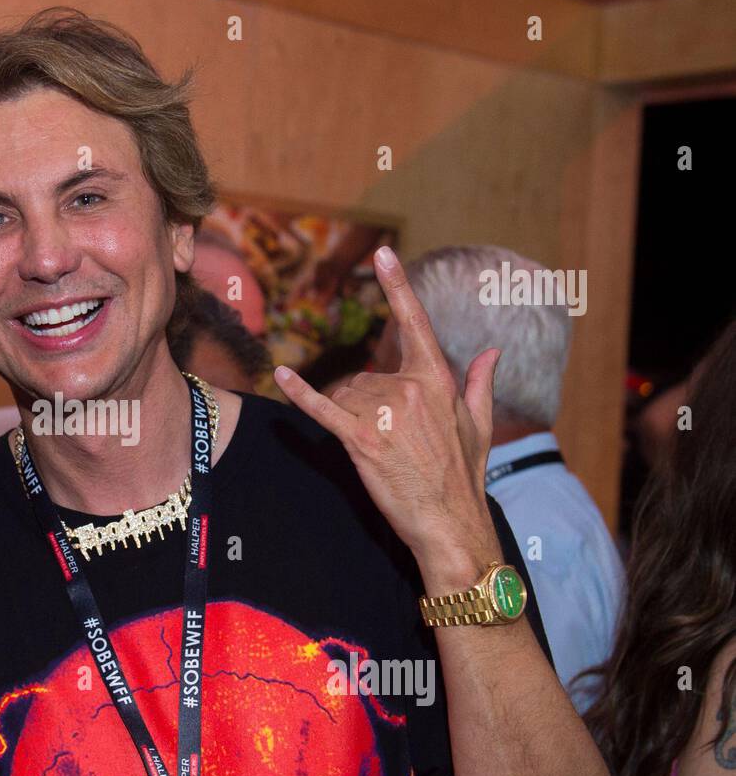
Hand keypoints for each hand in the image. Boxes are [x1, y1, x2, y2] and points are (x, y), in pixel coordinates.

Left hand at [274, 247, 499, 567]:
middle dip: (367, 404)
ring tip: (376, 450)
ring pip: (346, 395)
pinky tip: (282, 376)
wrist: (449, 522)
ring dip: (350, 417)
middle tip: (389, 441)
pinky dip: (301, 393)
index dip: (398, 287)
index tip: (383, 252)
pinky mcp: (362, 440)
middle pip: (366, 376)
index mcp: (439, 380)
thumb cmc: (462, 476)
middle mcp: (412, 390)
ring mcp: (385, 414)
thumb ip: (481, 382)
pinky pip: (324, 409)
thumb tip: (493, 350)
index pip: (416, 324)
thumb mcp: (479, 425)